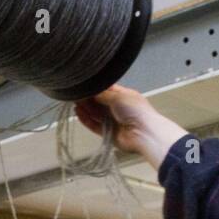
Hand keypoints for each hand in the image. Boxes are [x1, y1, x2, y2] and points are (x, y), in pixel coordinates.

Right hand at [75, 85, 189, 168]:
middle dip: (88, 98)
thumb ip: (102, 94)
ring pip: (95, 113)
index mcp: (124, 96)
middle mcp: (118, 108)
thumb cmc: (136, 111)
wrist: (143, 133)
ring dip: (85, 108)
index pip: (106, 90)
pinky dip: (86, 120)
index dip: (95, 88)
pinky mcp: (108, 132)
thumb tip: (91, 91)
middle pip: (99, 102)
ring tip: (74, 102)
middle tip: (76, 94)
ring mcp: (113, 120)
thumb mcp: (118, 96)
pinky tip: (79, 113)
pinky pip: (94, 125)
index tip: (84, 85)